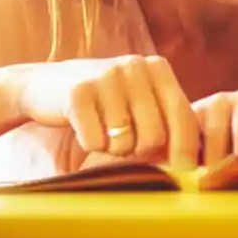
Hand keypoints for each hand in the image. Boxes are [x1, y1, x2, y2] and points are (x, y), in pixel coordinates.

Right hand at [15, 55, 199, 169]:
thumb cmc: (105, 101)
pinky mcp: (77, 92)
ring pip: (124, 143)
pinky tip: (82, 126)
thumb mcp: (139, 102)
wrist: (44, 85)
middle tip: (122, 140)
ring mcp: (105, 76)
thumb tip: (193, 162)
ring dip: (112, 149)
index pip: (183, 117)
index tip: (184, 171)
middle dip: (140, 151)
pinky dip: (90, 144)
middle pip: (155, 136)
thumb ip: (167, 123)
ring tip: (102, 128)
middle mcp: (135, 66)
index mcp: (157, 68)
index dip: (186, 150)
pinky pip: (94, 142)